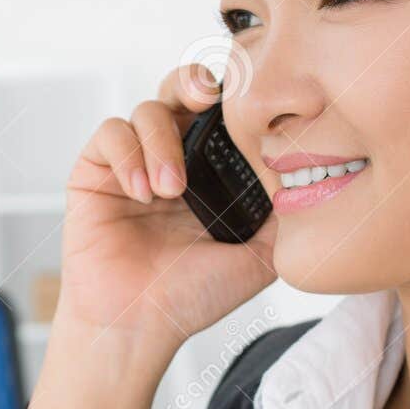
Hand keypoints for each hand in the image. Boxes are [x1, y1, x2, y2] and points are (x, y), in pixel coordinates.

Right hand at [57, 63, 276, 345]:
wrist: (140, 325)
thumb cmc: (191, 297)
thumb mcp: (257, 257)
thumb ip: (284, 219)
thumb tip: (315, 183)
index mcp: (208, 171)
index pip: (219, 113)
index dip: (230, 95)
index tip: (246, 98)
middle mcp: (170, 159)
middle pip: (179, 90)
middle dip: (193, 82)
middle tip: (206, 98)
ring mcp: (131, 164)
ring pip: (145, 110)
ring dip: (161, 142)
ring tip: (170, 189)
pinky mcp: (94, 174)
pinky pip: (109, 135)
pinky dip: (128, 154)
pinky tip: (141, 192)